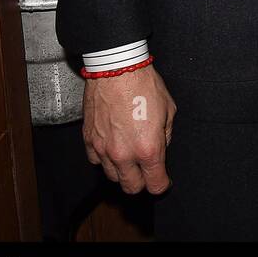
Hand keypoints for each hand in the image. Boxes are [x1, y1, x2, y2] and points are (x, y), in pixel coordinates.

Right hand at [82, 65, 176, 194]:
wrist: (116, 70)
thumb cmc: (144, 85)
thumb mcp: (169, 109)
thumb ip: (165, 135)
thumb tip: (160, 147)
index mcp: (148, 148)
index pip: (155, 183)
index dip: (161, 185)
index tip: (163, 181)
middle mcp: (124, 154)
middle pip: (131, 187)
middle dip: (141, 184)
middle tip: (147, 173)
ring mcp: (103, 149)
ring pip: (112, 176)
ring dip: (122, 172)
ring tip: (130, 159)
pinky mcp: (88, 140)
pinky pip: (95, 161)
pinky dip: (104, 160)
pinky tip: (112, 149)